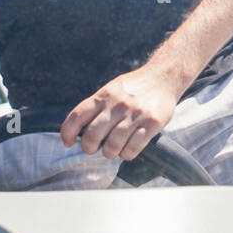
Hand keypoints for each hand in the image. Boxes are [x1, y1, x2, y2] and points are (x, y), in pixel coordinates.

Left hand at [60, 67, 178, 160]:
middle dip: (89, 148)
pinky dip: (126, 154)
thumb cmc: (134, 87)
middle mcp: (118, 104)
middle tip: (94, 148)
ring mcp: (135, 114)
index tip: (68, 142)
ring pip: (112, 146)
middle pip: (92, 136)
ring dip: (109, 153)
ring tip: (113, 150)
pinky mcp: (152, 123)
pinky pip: (132, 149)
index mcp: (104, 95)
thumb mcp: (112, 89)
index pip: (77, 117)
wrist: (164, 77)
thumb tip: (79, 129)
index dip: (68, 133)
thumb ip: (97, 106)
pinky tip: (128, 150)